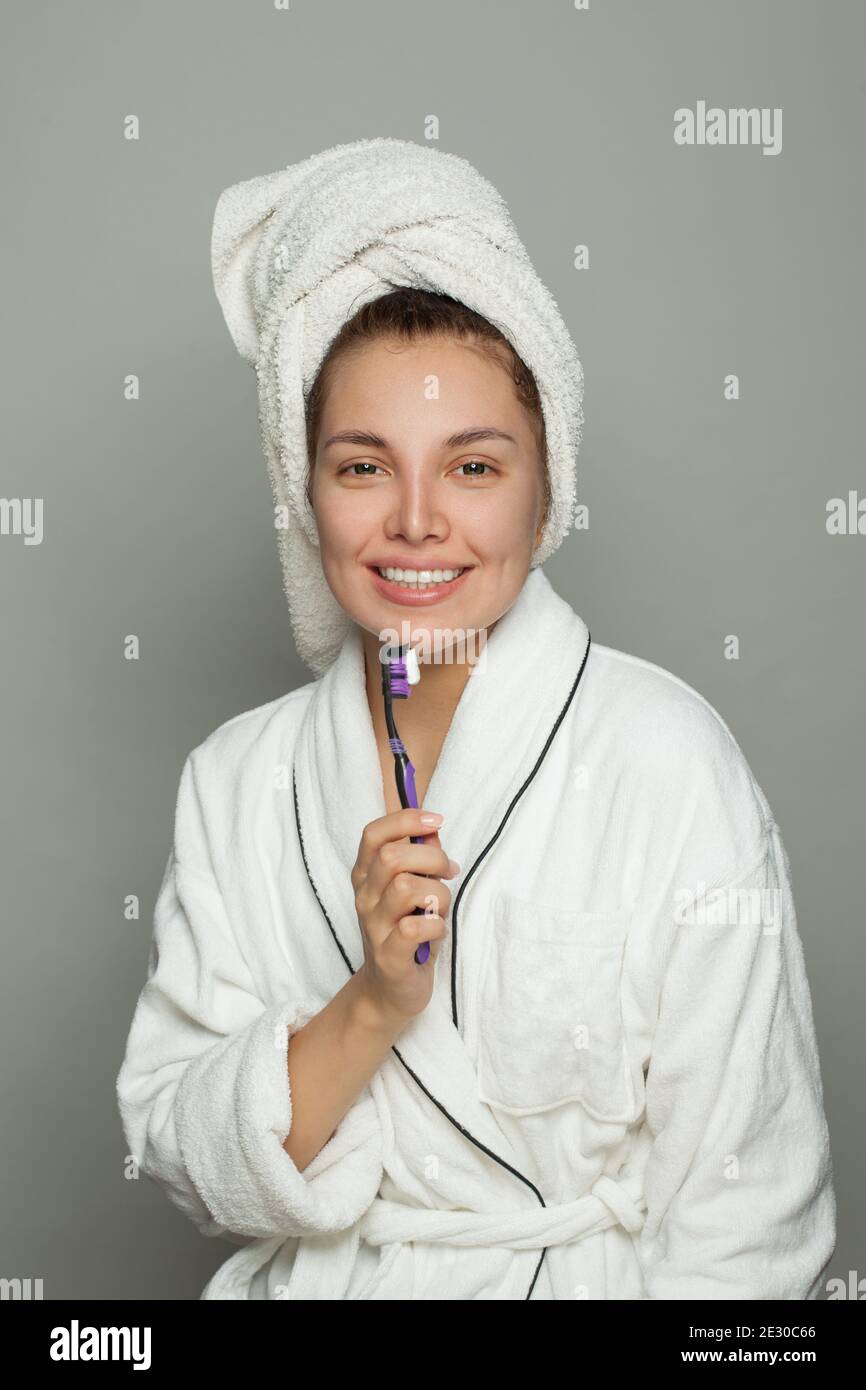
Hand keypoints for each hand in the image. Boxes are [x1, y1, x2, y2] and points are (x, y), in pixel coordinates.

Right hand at [351, 808, 457, 1026]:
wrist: (388, 991)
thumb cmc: (405, 933)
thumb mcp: (412, 891)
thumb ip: (420, 860)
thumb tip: (433, 831)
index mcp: (367, 877)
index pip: (373, 835)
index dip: (406, 820)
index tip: (437, 821)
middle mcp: (365, 898)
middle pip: (391, 857)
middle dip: (432, 858)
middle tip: (448, 872)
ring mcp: (374, 928)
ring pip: (406, 888)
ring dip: (438, 894)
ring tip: (440, 908)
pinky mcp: (389, 956)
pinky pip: (414, 927)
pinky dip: (435, 924)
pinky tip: (436, 931)